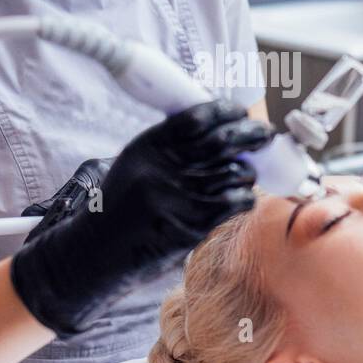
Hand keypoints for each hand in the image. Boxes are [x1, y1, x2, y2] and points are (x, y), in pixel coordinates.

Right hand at [10, 100, 270, 335]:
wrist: (98, 250)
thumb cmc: (121, 206)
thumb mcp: (136, 164)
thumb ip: (170, 147)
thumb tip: (217, 131)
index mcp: (149, 147)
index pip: (195, 118)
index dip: (224, 112)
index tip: (240, 112)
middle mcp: (163, 169)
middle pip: (220, 142)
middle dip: (249, 134)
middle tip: (264, 134)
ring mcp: (177, 197)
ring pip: (231, 173)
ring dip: (247, 172)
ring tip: (247, 174)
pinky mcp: (190, 225)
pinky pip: (232, 203)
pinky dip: (244, 198)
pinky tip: (243, 198)